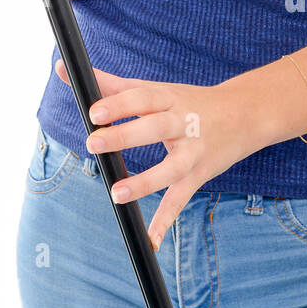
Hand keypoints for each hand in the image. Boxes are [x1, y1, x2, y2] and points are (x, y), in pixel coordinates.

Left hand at [55, 59, 260, 249]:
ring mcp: (194, 150)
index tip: (93, 111)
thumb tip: (61, 68)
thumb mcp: (154, 88)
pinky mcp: (199, 174)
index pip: (142, 97)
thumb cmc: (187, 100)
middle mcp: (183, 122)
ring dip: (145, 183)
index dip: (119, 104)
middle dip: (125, 136)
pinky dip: (167, 219)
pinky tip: (152, 239)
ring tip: (116, 194)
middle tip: (93, 143)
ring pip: (171, 168)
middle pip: (154, 128)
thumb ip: (109, 83)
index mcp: (169, 97)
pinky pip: (181, 198)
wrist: (244, 113)